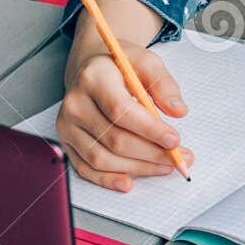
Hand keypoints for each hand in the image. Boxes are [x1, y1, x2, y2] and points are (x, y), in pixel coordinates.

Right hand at [58, 37, 192, 191]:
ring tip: (164, 166)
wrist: (92, 67)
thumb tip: (178, 111)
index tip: (174, 139)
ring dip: (137, 168)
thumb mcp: (146, 62)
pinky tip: (130, 181)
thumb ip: (164, 84)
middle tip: (178, 158)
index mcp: (94, 78)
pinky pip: (86, 168)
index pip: (120, 110)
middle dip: (151, 153)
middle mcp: (75, 103)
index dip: (150, 130)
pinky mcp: (66, 141)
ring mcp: (67, 125)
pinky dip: (109, 179)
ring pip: (102, 158)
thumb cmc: (120, 65)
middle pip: (113, 139)